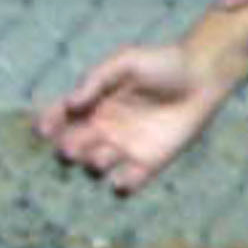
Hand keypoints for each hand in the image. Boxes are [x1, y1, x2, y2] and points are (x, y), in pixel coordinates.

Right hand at [34, 41, 227, 194]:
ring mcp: (124, 148)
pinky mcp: (148, 164)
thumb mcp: (125, 62)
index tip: (45, 128)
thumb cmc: (162, 64)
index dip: (47, 125)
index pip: (60, 119)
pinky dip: (121, 186)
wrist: (201, 78)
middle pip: (71, 148)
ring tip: (105, 150)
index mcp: (93, 103)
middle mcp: (103, 128)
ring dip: (93, 163)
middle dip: (67, 150)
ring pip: (94, 167)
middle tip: (73, 145)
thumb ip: (96, 80)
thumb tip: (70, 104)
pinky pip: (126, 185)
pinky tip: (125, 176)